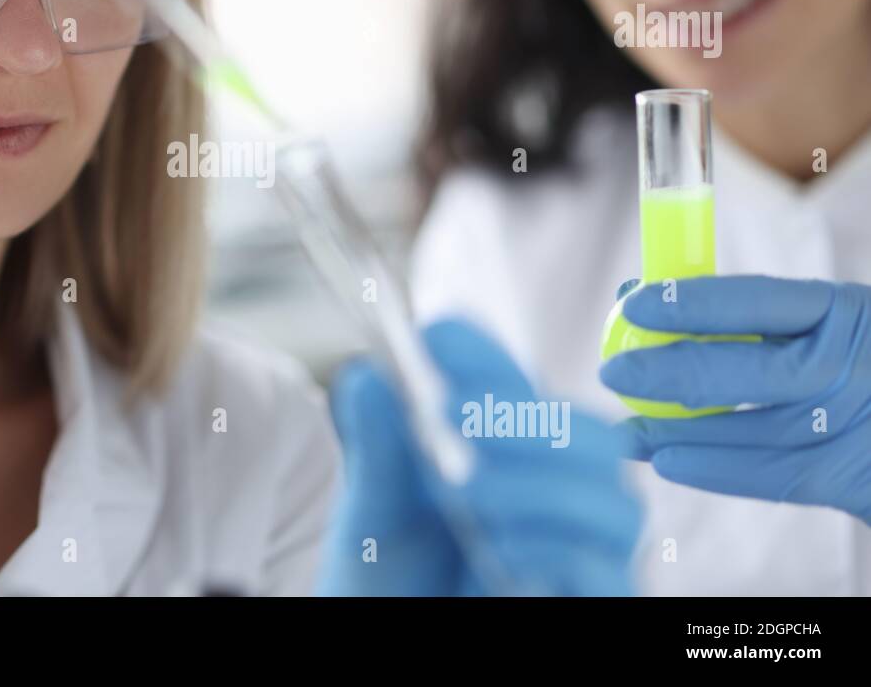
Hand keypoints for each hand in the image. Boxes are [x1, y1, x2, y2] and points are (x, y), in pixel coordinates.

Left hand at [318, 318, 640, 595]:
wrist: (378, 646)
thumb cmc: (388, 582)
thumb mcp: (375, 511)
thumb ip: (378, 448)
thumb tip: (366, 375)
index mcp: (511, 457)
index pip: (520, 389)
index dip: (488, 358)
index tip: (437, 334)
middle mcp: (556, 500)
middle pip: (592, 438)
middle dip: (527, 417)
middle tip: (454, 413)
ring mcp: (580, 555)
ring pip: (613, 501)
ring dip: (539, 482)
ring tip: (465, 489)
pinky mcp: (589, 603)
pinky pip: (609, 573)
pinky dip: (560, 549)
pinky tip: (500, 544)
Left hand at [600, 276, 870, 525]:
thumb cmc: (851, 366)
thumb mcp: (822, 326)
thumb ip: (750, 320)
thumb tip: (642, 305)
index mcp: (842, 312)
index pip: (758, 300)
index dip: (693, 303)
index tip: (634, 304)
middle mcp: (853, 365)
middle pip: (752, 369)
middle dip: (673, 370)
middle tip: (612, 373)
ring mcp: (855, 423)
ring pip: (752, 430)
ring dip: (678, 432)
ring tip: (625, 432)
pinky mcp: (852, 477)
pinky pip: (772, 477)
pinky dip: (714, 469)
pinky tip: (666, 461)